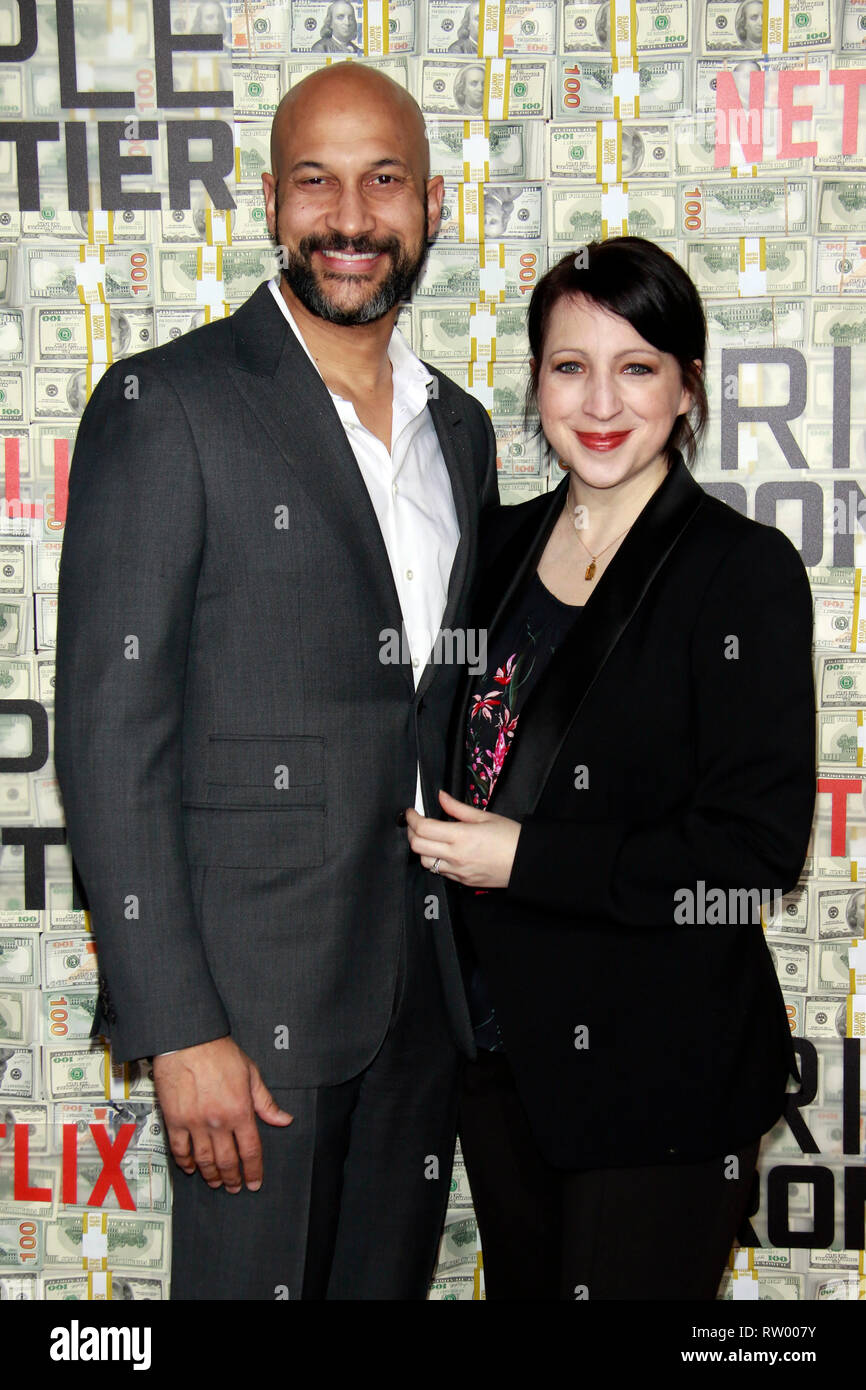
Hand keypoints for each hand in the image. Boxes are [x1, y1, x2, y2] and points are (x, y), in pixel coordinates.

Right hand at [152, 1036, 291, 1193]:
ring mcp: (194, 1123)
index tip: (254, 1183)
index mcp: (240, 1111)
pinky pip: (180, 1149)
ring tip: (216, 1183)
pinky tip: (191, 1168)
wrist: (187, 1041)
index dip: (253, 1171)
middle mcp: (218, 1122)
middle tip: (235, 1187)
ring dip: (211, 1176)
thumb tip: (284, 1120)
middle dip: (233, 1178)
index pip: (251, 1150)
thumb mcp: (251, 1073)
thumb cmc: (219, 1052)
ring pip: (204, 1160)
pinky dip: (186, 1162)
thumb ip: (265, 1102)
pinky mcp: (174, 1120)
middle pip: (227, 1161)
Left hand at [406, 789, 520, 888]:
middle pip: (417, 846)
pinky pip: (440, 872)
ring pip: (425, 862)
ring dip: (421, 849)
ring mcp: (458, 871)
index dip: (412, 818)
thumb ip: (457, 808)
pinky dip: (436, 861)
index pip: (423, 828)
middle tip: (414, 823)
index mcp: (461, 836)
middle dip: (410, 832)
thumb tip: (442, 797)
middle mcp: (456, 856)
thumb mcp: (485, 816)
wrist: (527, 862)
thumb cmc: (512, 838)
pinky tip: (443, 852)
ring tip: (428, 838)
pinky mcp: (463, 881)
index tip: (411, 812)